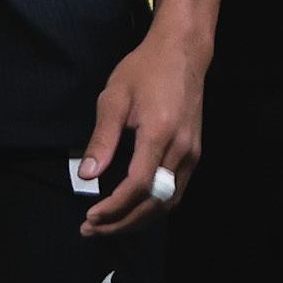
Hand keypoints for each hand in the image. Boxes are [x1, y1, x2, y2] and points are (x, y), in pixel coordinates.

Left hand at [77, 25, 205, 235]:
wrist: (183, 53)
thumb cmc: (144, 70)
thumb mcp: (114, 98)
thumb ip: (102, 138)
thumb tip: (87, 174)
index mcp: (159, 134)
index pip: (137, 185)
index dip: (113, 207)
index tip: (89, 216)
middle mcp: (181, 149)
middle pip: (155, 202)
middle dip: (123, 222)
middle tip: (93, 229)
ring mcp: (192, 153)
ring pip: (169, 202)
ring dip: (139, 219)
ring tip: (111, 225)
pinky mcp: (195, 153)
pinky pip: (176, 192)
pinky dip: (155, 207)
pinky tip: (134, 209)